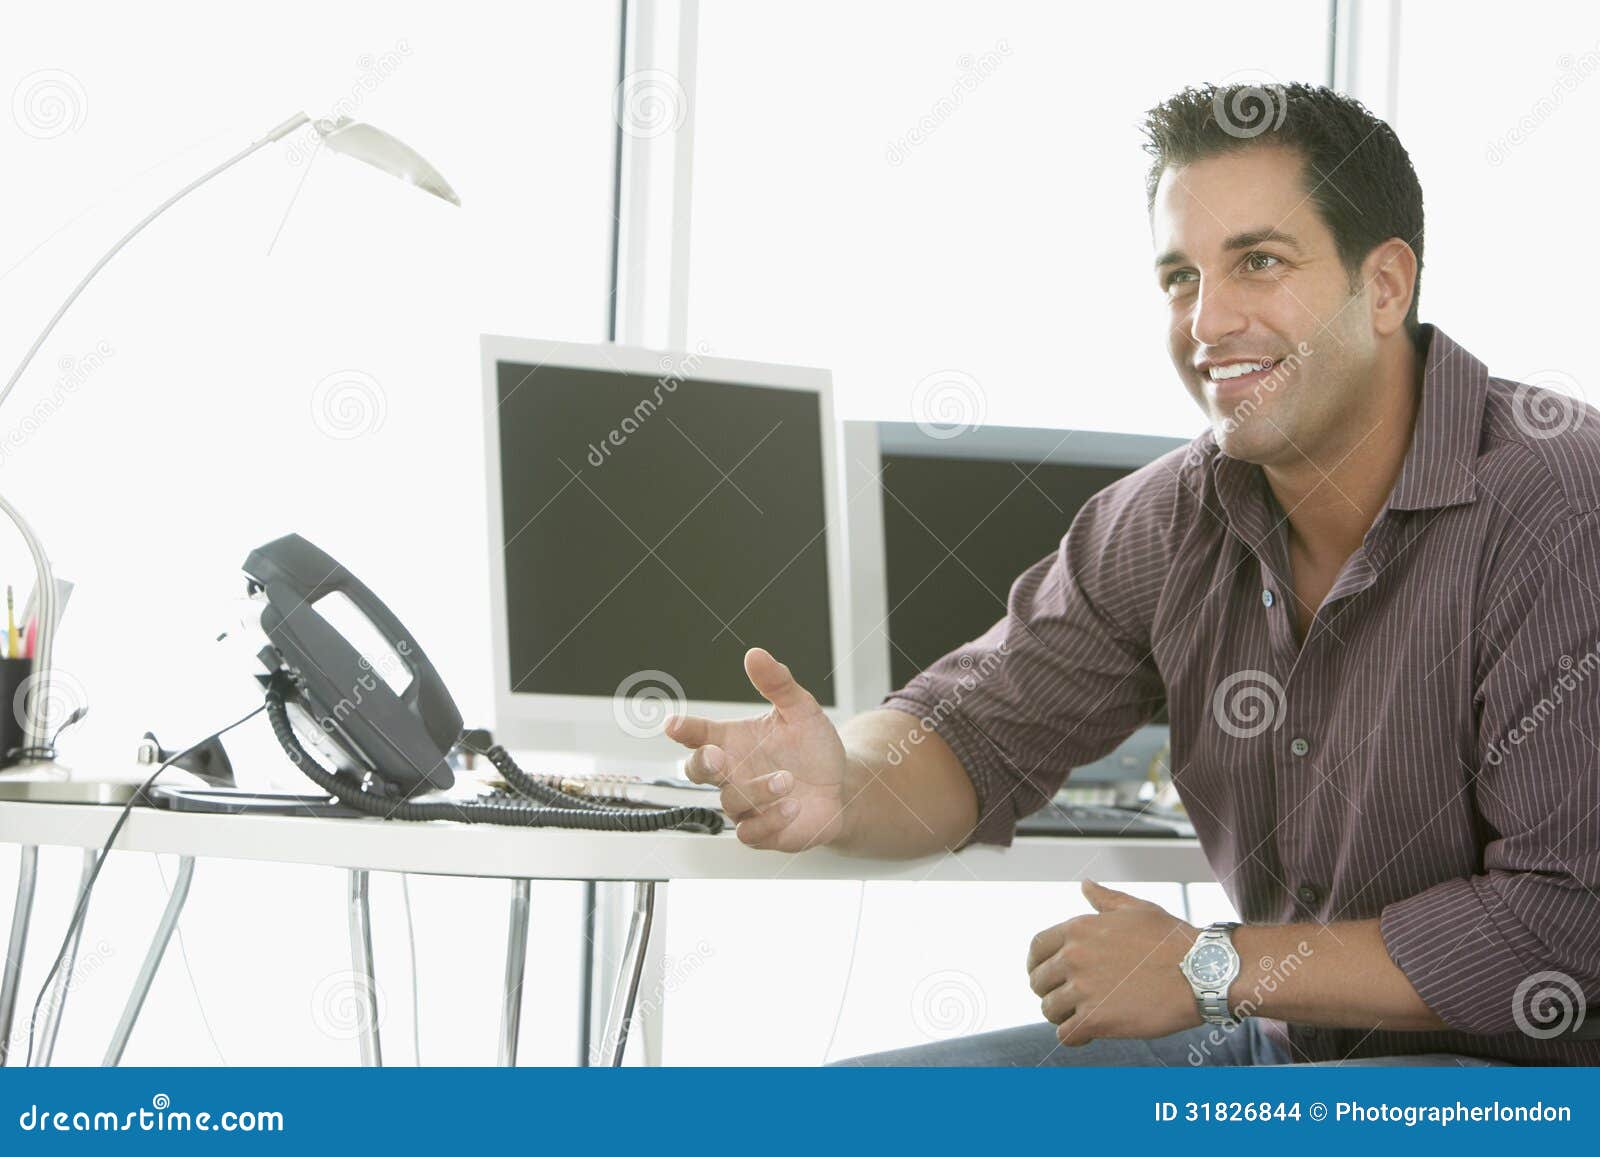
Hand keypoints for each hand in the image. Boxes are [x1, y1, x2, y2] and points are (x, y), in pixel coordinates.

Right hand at [665, 647, 849, 850]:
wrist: (841, 787)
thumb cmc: (814, 748)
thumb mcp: (802, 710)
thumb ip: (778, 683)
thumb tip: (756, 655)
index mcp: (733, 740)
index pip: (698, 733)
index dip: (683, 729)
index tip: (673, 725)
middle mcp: (733, 772)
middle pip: (697, 770)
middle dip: (702, 763)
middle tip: (715, 757)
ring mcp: (744, 803)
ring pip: (730, 801)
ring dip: (757, 790)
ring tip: (787, 779)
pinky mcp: (761, 831)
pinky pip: (750, 833)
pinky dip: (769, 820)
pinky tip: (791, 806)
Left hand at [1026, 880, 1199, 1046]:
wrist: (1202, 972)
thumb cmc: (1173, 939)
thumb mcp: (1136, 908)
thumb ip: (1105, 899)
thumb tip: (1084, 885)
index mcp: (1078, 928)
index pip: (1037, 948)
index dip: (1037, 964)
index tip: (1047, 974)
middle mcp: (1074, 957)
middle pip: (1038, 981)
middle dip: (1050, 991)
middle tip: (1070, 999)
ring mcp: (1083, 989)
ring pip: (1049, 1010)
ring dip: (1063, 1016)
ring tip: (1081, 1016)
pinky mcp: (1096, 1019)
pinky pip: (1065, 1035)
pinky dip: (1074, 1038)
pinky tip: (1088, 1034)